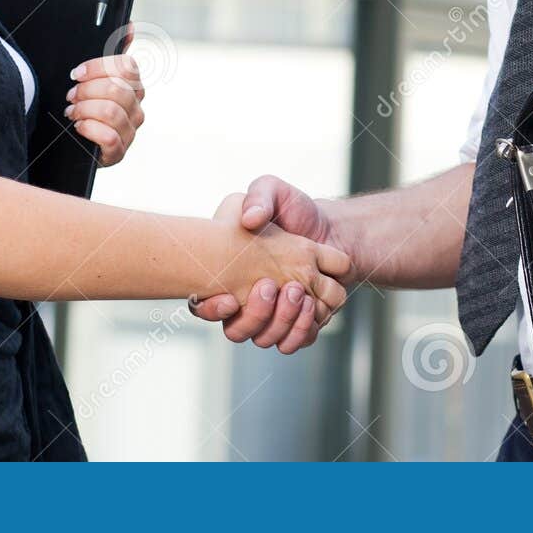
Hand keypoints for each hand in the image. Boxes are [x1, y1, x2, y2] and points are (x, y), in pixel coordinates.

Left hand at [65, 53, 144, 166]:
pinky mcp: (119, 152)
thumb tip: (129, 25)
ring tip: (71, 112)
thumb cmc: (84, 107)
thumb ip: (110, 55)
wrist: (70, 143)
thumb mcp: (93, 80)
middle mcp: (136, 108)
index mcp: (133, 86)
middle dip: (86, 91)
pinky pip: (109, 137)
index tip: (76, 73)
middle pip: (116, 89)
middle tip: (70, 95)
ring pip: (111, 111)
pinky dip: (89, 129)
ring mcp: (130, 131)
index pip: (127, 67)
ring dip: (84, 110)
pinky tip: (78, 127)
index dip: (98, 67)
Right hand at [210, 193, 349, 334]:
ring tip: (296, 292)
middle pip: (238, 331)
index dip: (210, 309)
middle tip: (271, 286)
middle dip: (255, 314)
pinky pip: (297, 342)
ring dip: (281, 320)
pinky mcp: (301, 322)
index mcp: (228, 275)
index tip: (228, 298)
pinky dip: (303, 328)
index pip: (203, 307)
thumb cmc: (292, 208)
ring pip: (267, 339)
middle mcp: (246, 300)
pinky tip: (310, 304)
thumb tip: (250, 219)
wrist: (329, 225)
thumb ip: (258, 198)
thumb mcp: (272, 191)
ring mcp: (274, 314)